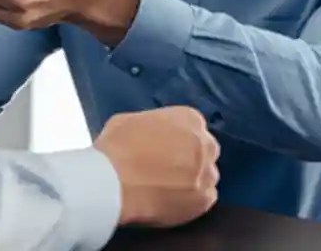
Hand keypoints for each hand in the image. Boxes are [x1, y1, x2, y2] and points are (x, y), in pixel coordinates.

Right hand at [94, 106, 219, 227]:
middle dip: (191, 158)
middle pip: (205, 150)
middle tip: (168, 168)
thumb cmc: (116, 147)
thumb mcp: (130, 121)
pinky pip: (204, 198)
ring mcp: (207, 172)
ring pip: (206, 176)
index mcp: (189, 118)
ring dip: (191, 180)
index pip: (193, 127)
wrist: (113, 182)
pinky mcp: (204, 198)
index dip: (177, 140)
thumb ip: (151, 126)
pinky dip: (191, 200)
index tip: (165, 148)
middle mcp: (204, 143)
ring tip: (166, 188)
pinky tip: (170, 200)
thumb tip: (148, 136)